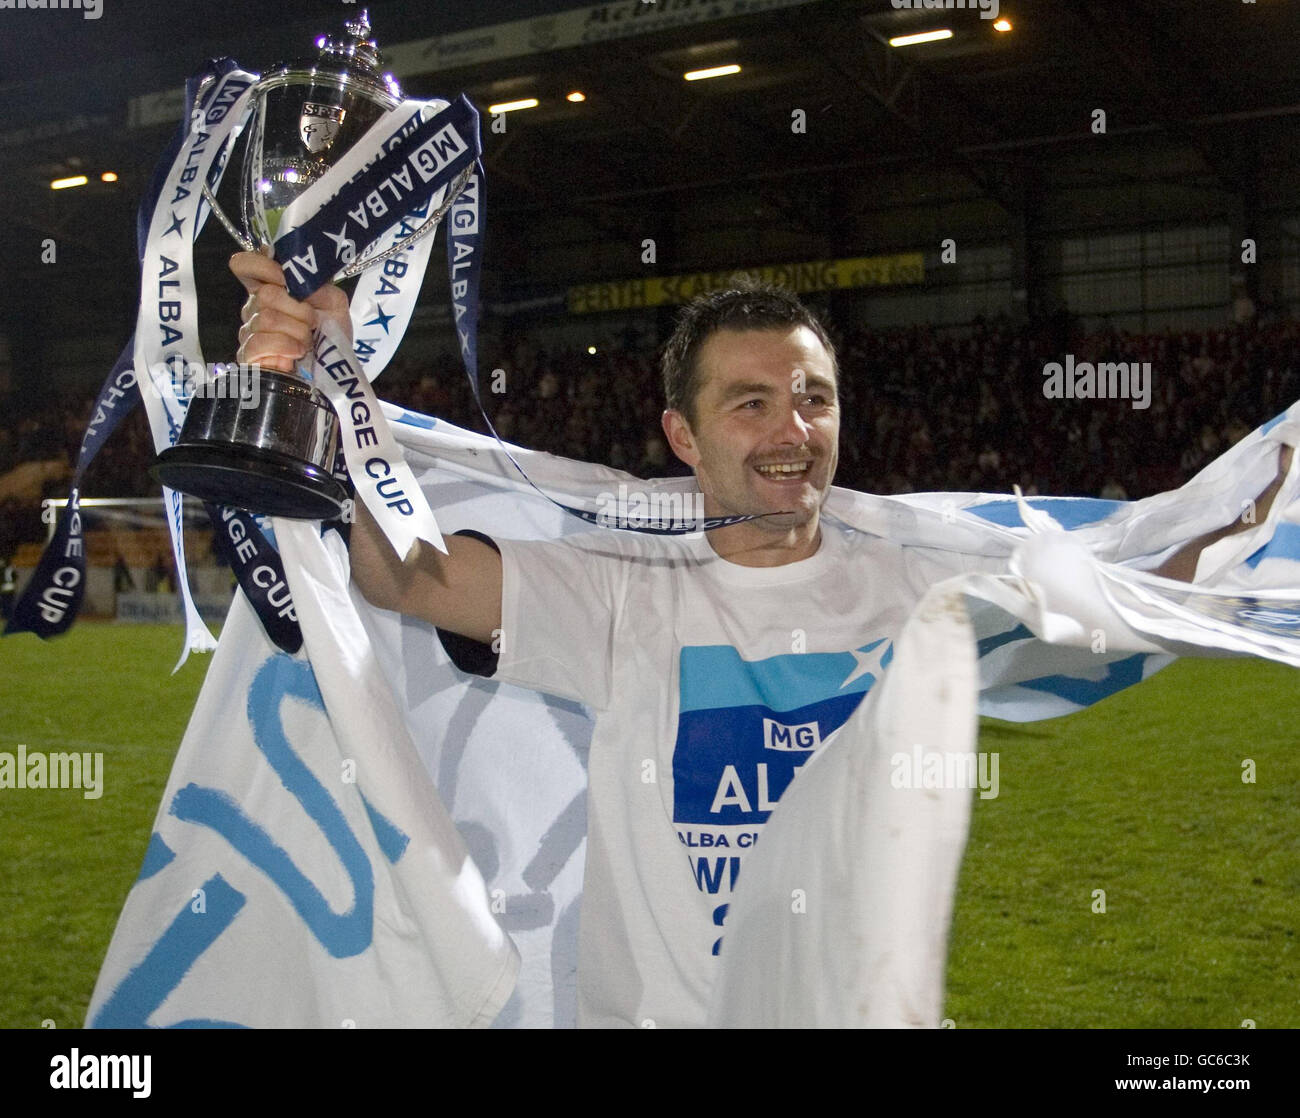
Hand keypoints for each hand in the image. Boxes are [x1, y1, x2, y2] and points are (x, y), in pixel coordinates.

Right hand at [229, 250, 350, 373]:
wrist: (334, 369)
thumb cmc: (330, 333)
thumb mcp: (333, 303)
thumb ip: (317, 285)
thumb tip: (295, 280)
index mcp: (270, 287)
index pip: (245, 265)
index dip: (261, 266)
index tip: (284, 278)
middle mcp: (254, 306)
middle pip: (266, 294)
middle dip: (299, 310)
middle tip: (312, 323)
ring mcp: (249, 330)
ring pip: (266, 319)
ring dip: (297, 332)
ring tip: (307, 342)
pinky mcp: (248, 354)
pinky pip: (258, 343)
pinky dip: (284, 347)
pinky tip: (295, 353)